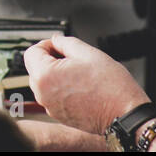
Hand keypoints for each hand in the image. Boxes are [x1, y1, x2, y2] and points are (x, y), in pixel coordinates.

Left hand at [23, 34, 149, 134]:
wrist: (124, 113)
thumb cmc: (110, 86)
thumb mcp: (87, 52)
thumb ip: (65, 42)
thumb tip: (56, 40)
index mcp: (45, 76)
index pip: (32, 52)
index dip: (46, 44)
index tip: (59, 46)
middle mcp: (43, 94)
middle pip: (35, 68)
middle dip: (50, 59)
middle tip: (72, 57)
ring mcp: (50, 107)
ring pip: (44, 82)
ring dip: (56, 74)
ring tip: (79, 73)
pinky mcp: (59, 115)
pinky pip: (53, 96)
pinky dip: (61, 88)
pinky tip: (80, 86)